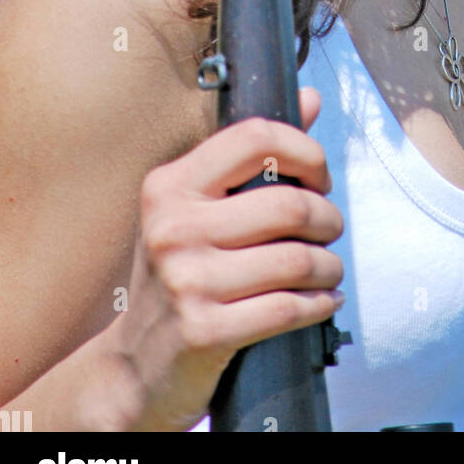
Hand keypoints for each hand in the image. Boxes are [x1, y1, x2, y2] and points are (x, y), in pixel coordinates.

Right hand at [110, 87, 344, 431]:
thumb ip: (254, 155)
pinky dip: (319, 304)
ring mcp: (187, 281)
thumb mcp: (199, 207)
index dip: (305, 151)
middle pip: (288, 205)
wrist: (134, 363)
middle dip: (327, 218)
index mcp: (169, 186)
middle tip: (329, 229)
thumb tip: (310, 99)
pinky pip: (288, 308)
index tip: (319, 176)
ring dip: (329, 266)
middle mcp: (173, 228)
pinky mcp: (204, 331)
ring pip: (297, 260)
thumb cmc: (179, 273)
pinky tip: (322, 301)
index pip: (256, 137)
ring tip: (328, 268)